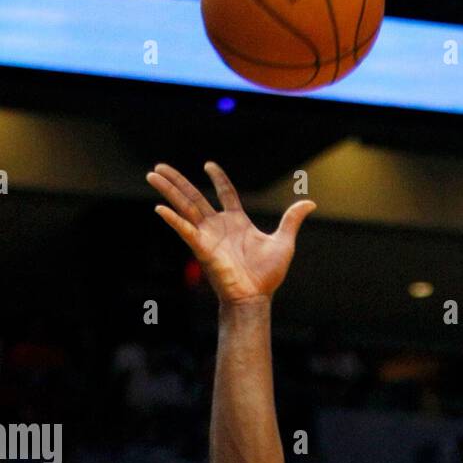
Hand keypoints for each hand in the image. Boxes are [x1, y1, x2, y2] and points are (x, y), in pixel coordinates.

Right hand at [146, 161, 315, 304]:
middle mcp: (219, 226)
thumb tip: (309, 203)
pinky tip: (159, 208)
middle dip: (177, 181)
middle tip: (159, 166)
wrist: (255, 297)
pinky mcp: (201, 248)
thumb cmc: (267, 275)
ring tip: (152, 174)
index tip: (209, 165)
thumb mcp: (284, 242)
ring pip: (184, 207)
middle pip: (194, 197)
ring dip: (168, 191)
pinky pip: (184, 230)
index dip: (218, 179)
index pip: (225, 193)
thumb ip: (292, 220)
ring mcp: (208, 236)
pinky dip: (172, 219)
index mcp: (237, 222)